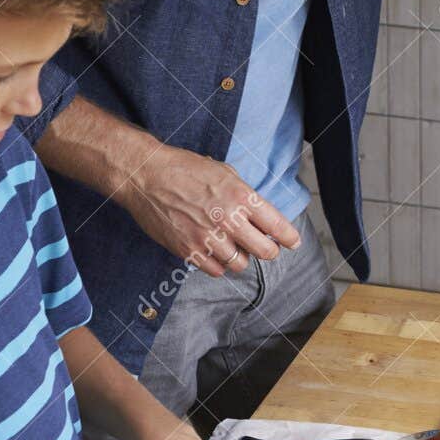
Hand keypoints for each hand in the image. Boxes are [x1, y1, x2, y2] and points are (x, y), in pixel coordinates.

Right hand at [117, 144, 299, 276]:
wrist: (146, 175)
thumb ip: (245, 196)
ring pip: (240, 264)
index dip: (289, 238)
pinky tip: (215, 252)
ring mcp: (208, 237)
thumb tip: (261, 214)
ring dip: (241, 257)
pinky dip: (219, 264)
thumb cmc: (186, 169)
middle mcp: (229, 219)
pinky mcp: (189, 250)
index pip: (277, 226)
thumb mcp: (225, 173)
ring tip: (234, 246)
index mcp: (242, 197)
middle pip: (265, 251)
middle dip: (269, 251)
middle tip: (266, 248)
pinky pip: (215, 270)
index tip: (293, 242)